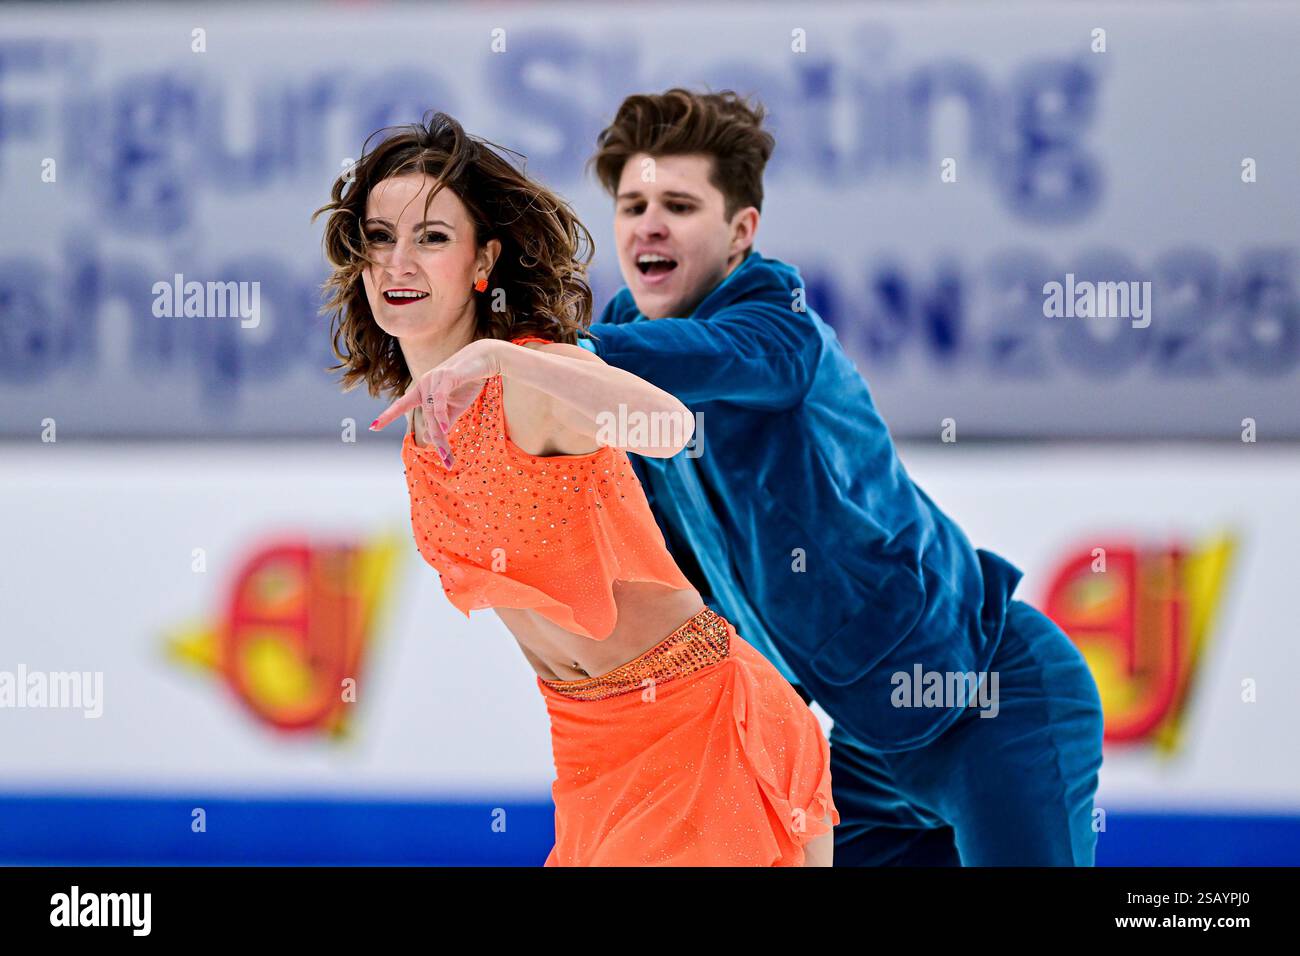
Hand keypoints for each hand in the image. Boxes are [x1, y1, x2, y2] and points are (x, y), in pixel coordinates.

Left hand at [368, 338, 503, 468]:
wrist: (487, 358)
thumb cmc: (470, 381)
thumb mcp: (457, 406)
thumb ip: (445, 420)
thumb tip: (433, 438)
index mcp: (423, 389)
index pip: (402, 404)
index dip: (388, 416)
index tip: (373, 427)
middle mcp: (424, 383)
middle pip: (426, 418)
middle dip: (437, 440)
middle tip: (447, 460)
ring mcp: (434, 379)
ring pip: (432, 412)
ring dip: (440, 434)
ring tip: (447, 454)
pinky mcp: (446, 376)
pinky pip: (439, 399)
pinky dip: (440, 415)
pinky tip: (444, 429)